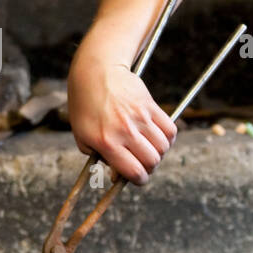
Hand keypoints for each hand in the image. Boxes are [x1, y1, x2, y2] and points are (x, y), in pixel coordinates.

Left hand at [66, 56, 176, 185]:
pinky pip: (170, 129)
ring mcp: (139, 117)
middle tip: (142, 162)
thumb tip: (118, 176)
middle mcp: (124, 131)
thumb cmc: (85, 106)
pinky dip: (168, 138)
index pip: (134, 172)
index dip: (139, 180)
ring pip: (163, 147)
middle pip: (152, 161)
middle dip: (149, 167)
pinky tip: (158, 136)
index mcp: (106, 142)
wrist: (95, 73)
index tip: (138, 177)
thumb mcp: (82, 136)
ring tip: (148, 148)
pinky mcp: (150, 105)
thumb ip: (100, 158)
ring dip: (159, 152)